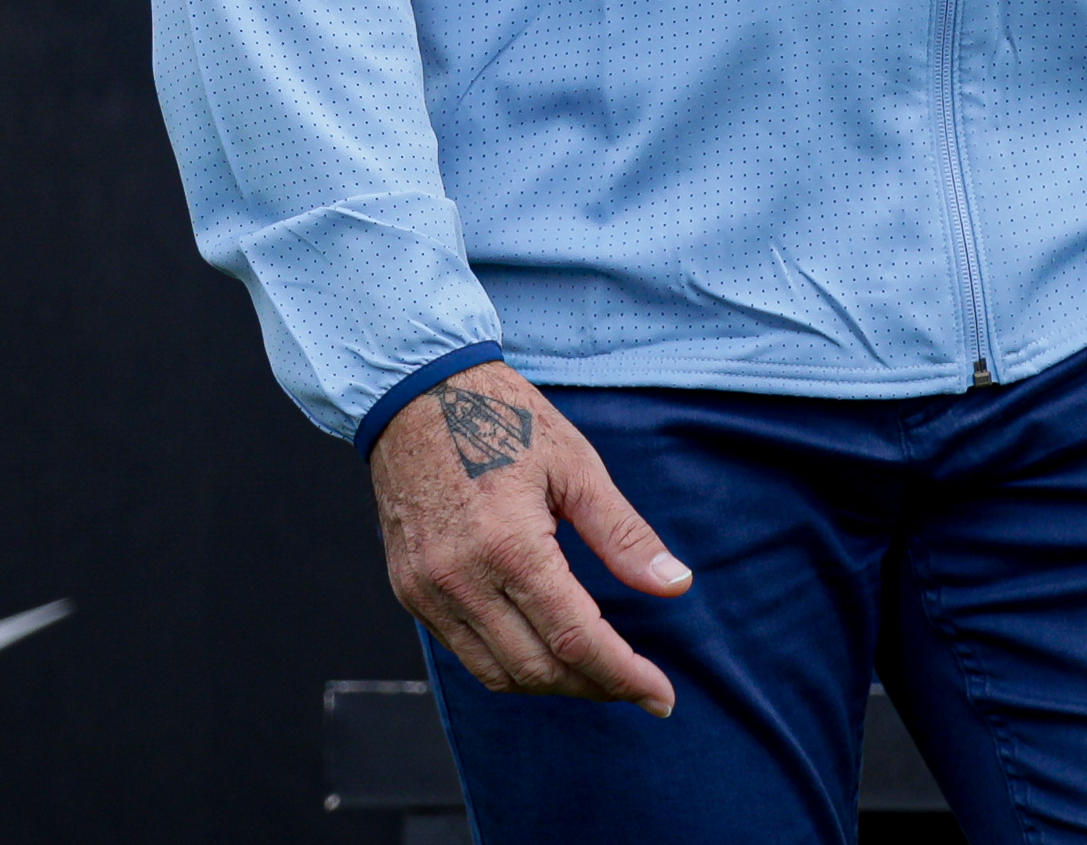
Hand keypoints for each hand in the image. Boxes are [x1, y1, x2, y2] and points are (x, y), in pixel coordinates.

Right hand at [368, 362, 693, 713]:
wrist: (414, 390)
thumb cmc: (501, 417)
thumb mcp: (575, 465)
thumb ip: (623, 534)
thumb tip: (676, 585)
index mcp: (508, 544)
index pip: (575, 640)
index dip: (623, 676)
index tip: (660, 695)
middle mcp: (461, 578)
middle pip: (538, 670)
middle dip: (595, 685)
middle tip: (635, 682)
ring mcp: (428, 589)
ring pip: (497, 675)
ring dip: (551, 683)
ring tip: (593, 668)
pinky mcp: (409, 590)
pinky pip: (463, 652)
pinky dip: (508, 661)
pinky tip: (539, 641)